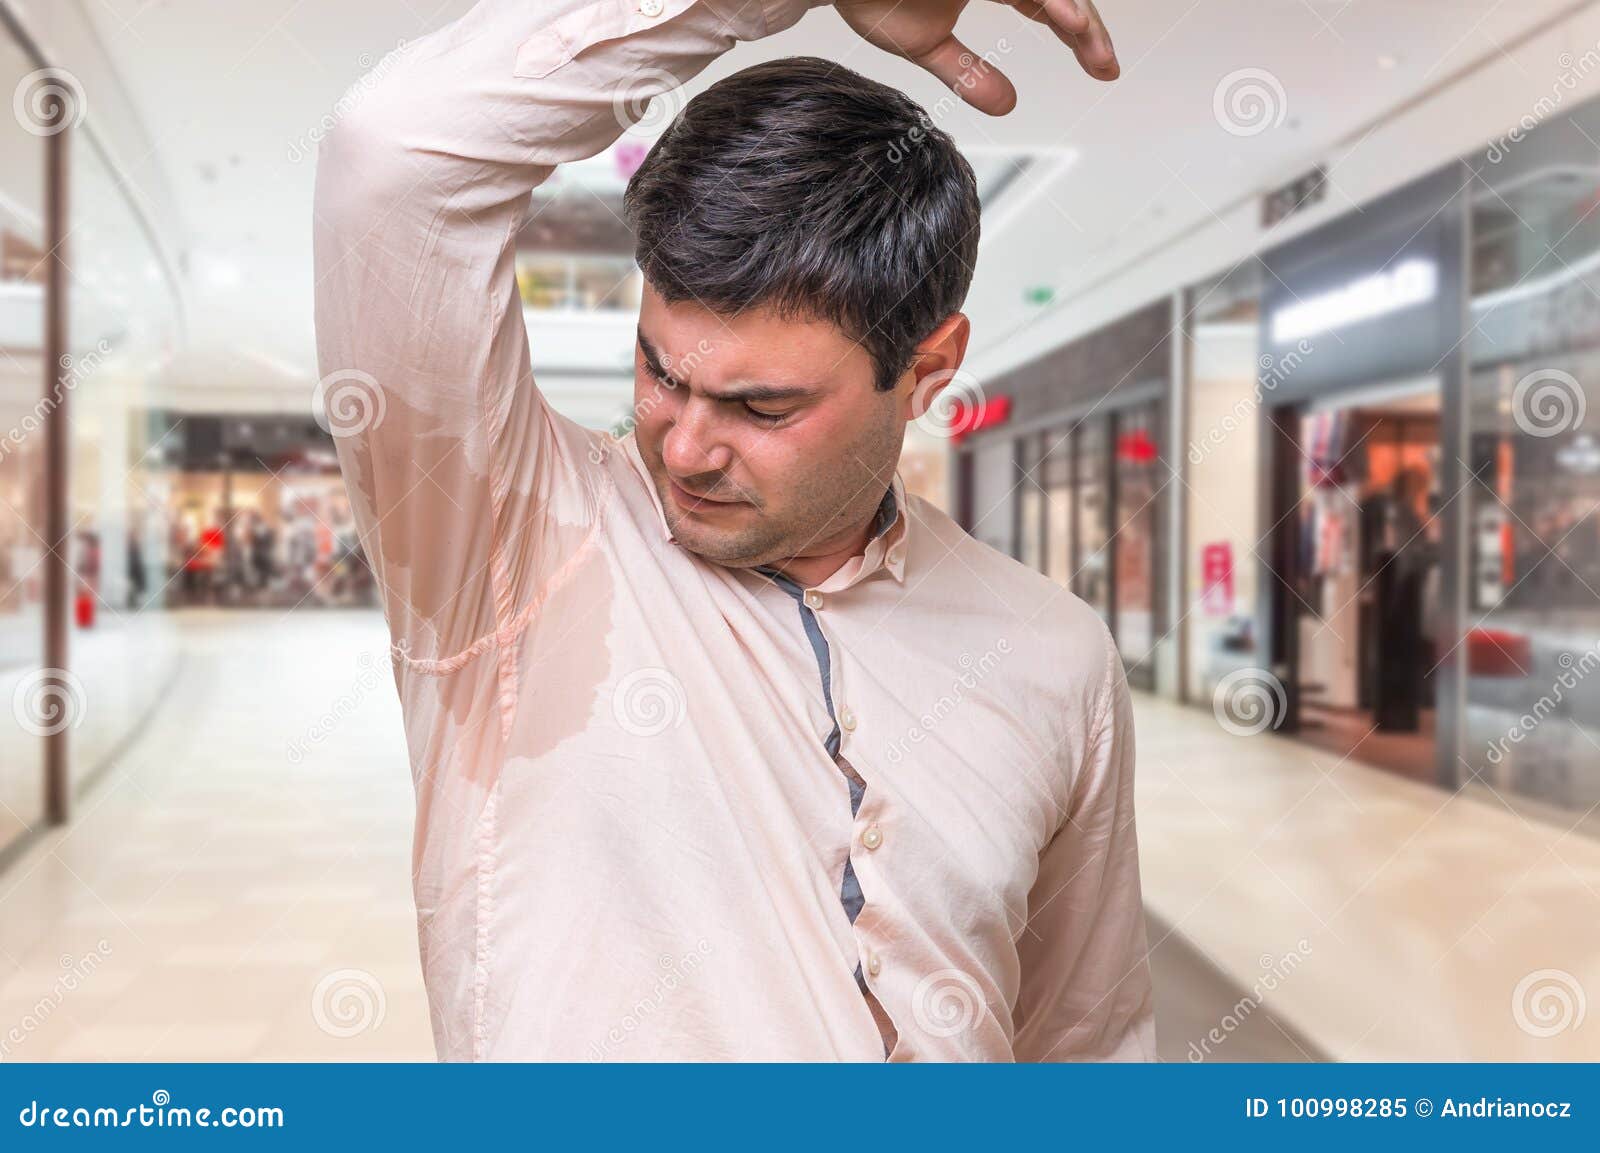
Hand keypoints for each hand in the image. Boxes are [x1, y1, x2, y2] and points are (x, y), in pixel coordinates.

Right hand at [832, 0, 1117, 114]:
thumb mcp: (926, 44)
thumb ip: (967, 73)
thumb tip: (1009, 105)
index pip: (1050, 6)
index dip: (1080, 37)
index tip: (1104, 71)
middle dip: (1086, 26)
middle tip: (1104, 62)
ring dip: (1067, 2)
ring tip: (1082, 32)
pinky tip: (1059, 9)